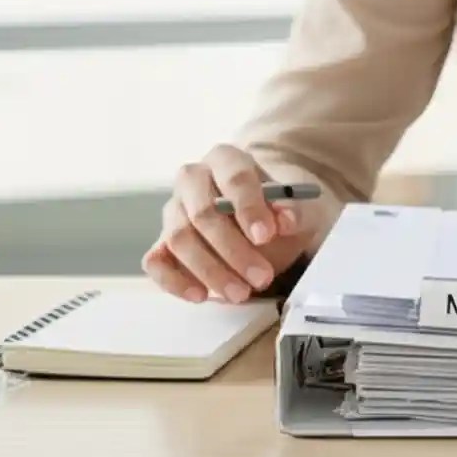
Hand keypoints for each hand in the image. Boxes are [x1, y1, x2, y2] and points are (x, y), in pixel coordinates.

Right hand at [142, 145, 312, 302]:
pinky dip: (174, 281)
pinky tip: (200, 296)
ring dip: (210, 271)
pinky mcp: (163, 242)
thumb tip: (285, 221)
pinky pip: (156, 261)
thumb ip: (296, 211)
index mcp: (227, 160)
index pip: (233, 178)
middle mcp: (192, 179)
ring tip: (241, 293)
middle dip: (232, 250)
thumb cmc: (279, 211)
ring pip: (179, 238)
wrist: (267, 224)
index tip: (265, 236)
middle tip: (261, 277)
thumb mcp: (300, 208)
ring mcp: (174, 210)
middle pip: (202, 212)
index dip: (248, 207)